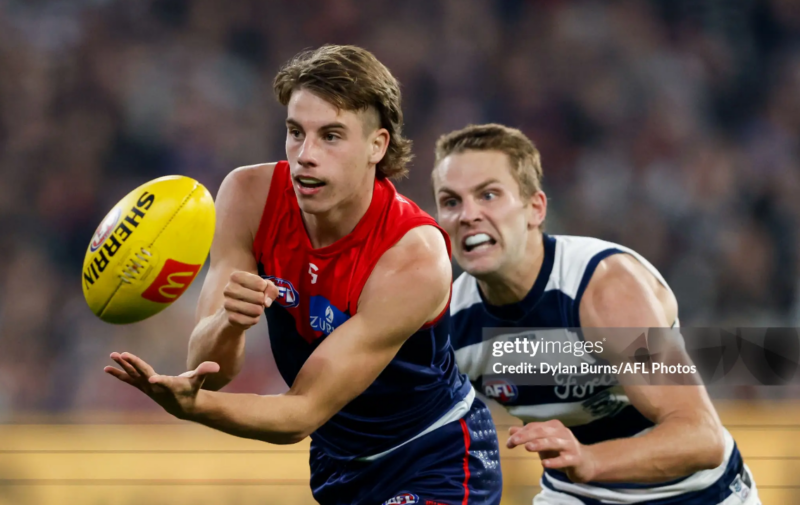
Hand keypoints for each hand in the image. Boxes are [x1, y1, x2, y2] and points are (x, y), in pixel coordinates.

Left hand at [104, 352, 218, 419]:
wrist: (182, 407)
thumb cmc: (191, 391)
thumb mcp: (199, 381)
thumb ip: (205, 371)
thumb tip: (216, 365)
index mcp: (169, 386)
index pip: (164, 383)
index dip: (159, 381)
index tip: (152, 379)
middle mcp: (155, 387)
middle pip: (143, 374)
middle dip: (134, 365)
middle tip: (123, 355)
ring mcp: (147, 387)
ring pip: (133, 375)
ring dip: (122, 366)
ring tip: (112, 356)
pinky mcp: (143, 386)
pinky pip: (128, 379)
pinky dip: (118, 373)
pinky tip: (107, 368)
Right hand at [222, 271, 279, 328]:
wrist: (234, 310)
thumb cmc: (251, 293)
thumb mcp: (264, 286)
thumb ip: (271, 289)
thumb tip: (266, 302)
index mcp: (236, 276)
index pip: (261, 284)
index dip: (264, 288)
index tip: (257, 289)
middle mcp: (228, 289)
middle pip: (259, 297)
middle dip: (262, 301)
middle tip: (255, 300)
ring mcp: (228, 304)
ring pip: (256, 310)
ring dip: (259, 310)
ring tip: (252, 307)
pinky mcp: (230, 318)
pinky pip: (252, 320)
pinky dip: (254, 319)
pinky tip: (248, 316)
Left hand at [507, 419, 596, 483]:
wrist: (585, 463)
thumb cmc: (560, 451)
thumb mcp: (543, 442)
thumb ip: (528, 436)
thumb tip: (511, 430)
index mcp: (553, 426)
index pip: (534, 427)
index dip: (521, 433)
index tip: (509, 442)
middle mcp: (562, 433)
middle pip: (542, 432)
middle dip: (527, 436)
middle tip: (513, 442)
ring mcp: (570, 445)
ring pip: (553, 443)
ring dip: (540, 444)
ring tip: (528, 447)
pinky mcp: (575, 459)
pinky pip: (564, 459)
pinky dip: (554, 461)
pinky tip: (544, 464)